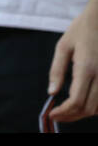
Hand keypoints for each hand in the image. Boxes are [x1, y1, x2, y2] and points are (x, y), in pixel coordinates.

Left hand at [47, 0, 97, 121]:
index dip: (64, 112)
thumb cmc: (81, 30)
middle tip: (57, 116)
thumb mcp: (63, 46)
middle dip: (71, 116)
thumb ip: (57, 70)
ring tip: (67, 111)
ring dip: (82, 113)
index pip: (76, 101)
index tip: (52, 114)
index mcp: (86, 68)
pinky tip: (82, 103)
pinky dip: (94, 107)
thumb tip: (51, 92)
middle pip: (87, 108)